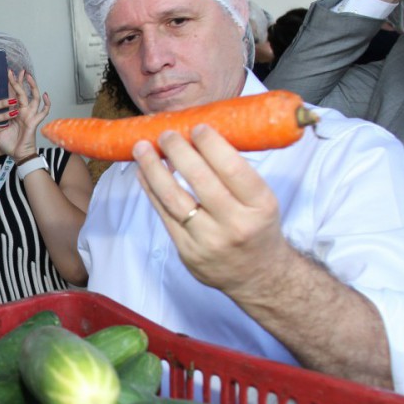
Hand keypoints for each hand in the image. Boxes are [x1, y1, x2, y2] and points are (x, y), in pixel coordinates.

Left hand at [0, 70, 50, 158]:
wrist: (18, 155)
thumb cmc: (9, 144)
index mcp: (13, 112)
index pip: (12, 95)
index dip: (10, 85)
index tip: (6, 74)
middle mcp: (22, 111)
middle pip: (22, 92)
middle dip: (19, 81)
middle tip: (15, 70)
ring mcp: (30, 115)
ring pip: (33, 97)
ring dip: (31, 86)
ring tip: (28, 76)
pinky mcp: (34, 121)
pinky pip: (43, 111)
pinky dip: (46, 103)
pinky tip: (45, 94)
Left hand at [130, 124, 292, 295]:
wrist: (258, 276)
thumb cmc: (258, 227)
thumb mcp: (262, 199)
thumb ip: (236, 172)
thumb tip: (200, 134)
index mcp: (260, 206)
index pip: (233, 169)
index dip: (211, 145)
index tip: (196, 128)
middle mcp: (235, 225)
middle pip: (200, 181)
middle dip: (178, 152)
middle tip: (166, 134)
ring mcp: (208, 241)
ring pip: (174, 199)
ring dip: (154, 169)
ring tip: (141, 148)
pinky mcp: (187, 252)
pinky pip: (163, 215)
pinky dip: (151, 190)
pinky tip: (143, 173)